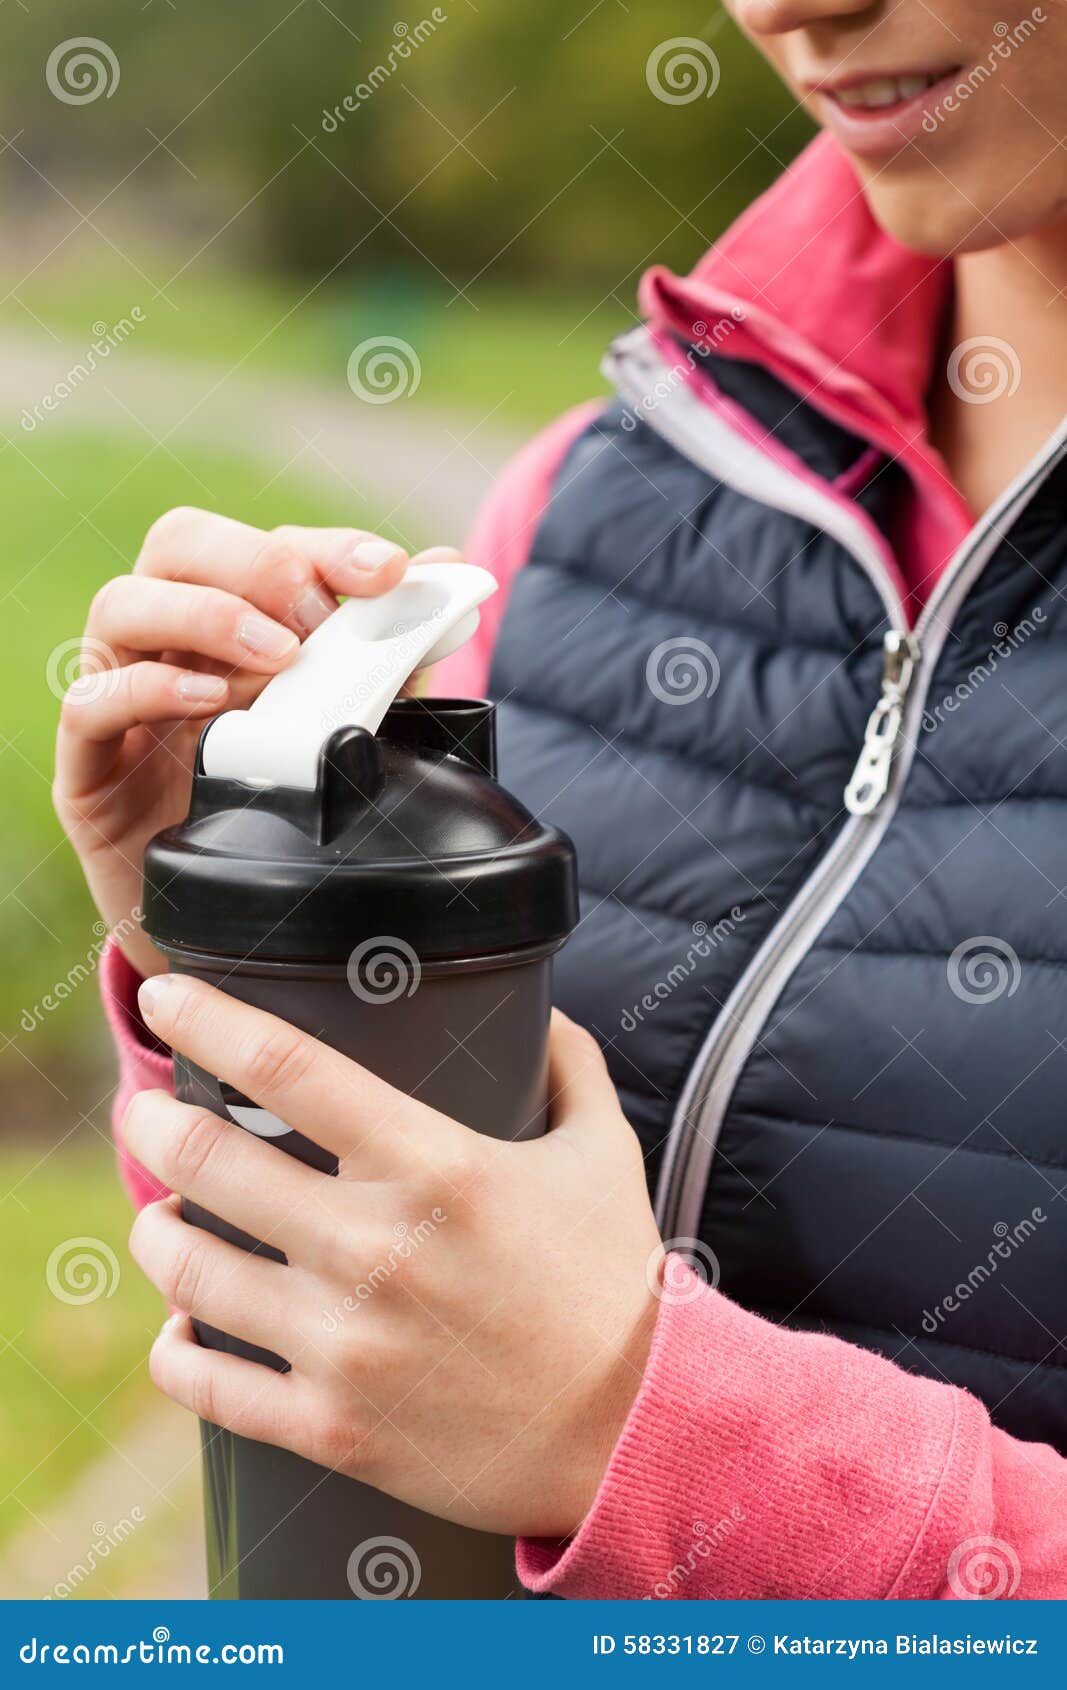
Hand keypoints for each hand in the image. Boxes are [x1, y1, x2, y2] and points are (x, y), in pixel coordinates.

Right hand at [53, 507, 449, 977]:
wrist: (230, 925)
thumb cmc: (280, 809)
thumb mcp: (347, 728)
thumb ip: (390, 656)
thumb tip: (445, 573)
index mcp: (232, 618)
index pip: (263, 546)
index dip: (324, 546)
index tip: (387, 571)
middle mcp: (167, 642)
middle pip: (180, 545)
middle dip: (259, 566)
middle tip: (320, 619)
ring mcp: (120, 696)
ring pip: (122, 605)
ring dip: (207, 617)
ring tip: (277, 659)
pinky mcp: (87, 766)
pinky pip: (90, 704)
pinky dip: (147, 689)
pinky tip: (208, 702)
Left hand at [123, 974, 661, 1538]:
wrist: (635, 1433)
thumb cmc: (615, 1281)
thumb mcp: (603, 1150)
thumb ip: (566, 1063)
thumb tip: (535, 1007)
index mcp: (437, 1166)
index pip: (287, 1067)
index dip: (207, 1019)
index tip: (167, 997)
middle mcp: (378, 1250)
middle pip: (209, 1160)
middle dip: (154, 1121)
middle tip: (145, 1108)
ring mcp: (347, 1345)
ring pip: (189, 1273)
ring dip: (156, 1231)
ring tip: (160, 1214)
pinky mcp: (334, 1428)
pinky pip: (209, 1386)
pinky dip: (176, 1352)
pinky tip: (179, 1328)